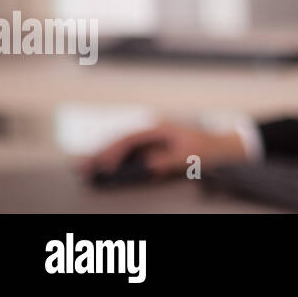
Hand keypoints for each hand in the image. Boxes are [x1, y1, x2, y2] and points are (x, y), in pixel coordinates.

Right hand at [78, 121, 247, 179]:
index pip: (131, 139)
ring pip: (120, 145)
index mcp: (158, 128)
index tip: (105, 165)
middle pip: (120, 140)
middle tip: (82, 167)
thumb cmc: (201, 148)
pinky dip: (113, 158)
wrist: (215, 144)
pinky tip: (100, 166)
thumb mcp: (186, 155)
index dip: (115, 151)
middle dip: (101, 153)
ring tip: (83, 167)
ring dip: (103, 155)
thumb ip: (166, 160)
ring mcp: (149, 138)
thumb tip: (147, 167)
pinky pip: (127, 151)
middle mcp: (150, 130)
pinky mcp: (149, 146)